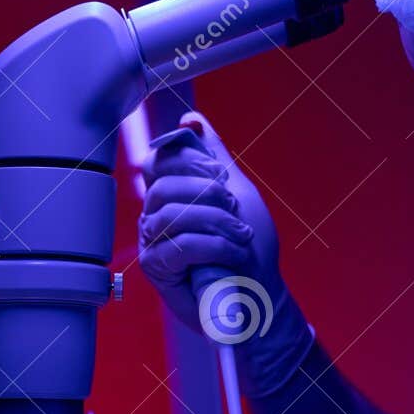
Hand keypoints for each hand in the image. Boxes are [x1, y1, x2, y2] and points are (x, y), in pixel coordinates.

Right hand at [138, 113, 282, 328]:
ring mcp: (153, 244)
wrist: (259, 293)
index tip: (222, 177)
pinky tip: (232, 254)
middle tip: (235, 211)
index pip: (160, 162)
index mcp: (169, 195)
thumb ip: (213, 156)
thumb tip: (190, 119)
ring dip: (216, 223)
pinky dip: (213, 246)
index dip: (190, 163)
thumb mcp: (237, 192)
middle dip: (207, 195)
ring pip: (172, 216)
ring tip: (241, 236)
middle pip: (163, 187)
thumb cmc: (247, 248)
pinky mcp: (158, 271)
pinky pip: (178, 246)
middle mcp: (154, 217)